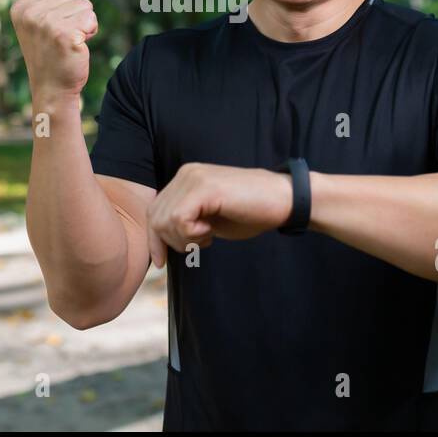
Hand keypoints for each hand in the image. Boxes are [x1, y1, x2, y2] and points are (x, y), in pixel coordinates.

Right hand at [10, 0, 97, 103]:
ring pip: (86, 5)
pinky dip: (91, 31)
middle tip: (64, 37)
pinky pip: (92, 19)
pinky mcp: (66, 35)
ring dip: (84, 24)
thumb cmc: (49, 55)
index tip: (54, 27)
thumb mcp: (36, 24)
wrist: (52, 89)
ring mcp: (48, 24)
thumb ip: (45, 3)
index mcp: (21, 8)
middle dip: (76, 14)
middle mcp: (31, 14)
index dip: (63, 6)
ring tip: (70, 42)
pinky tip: (78, 47)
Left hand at [146, 162, 292, 267]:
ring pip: (165, 220)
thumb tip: (161, 240)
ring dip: (185, 238)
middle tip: (202, 242)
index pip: (154, 211)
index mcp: (185, 179)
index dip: (155, 240)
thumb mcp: (209, 219)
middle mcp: (185, 174)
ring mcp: (194, 178)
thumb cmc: (251, 212)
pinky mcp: (204, 187)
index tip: (162, 262)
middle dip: (173, 242)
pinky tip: (210, 231)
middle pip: (156, 217)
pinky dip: (192, 233)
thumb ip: (186, 221)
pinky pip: (179, 219)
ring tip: (208, 235)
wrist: (283, 200)